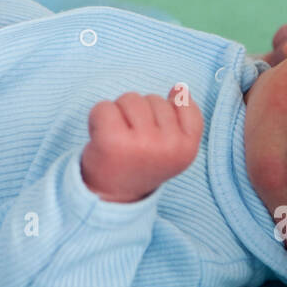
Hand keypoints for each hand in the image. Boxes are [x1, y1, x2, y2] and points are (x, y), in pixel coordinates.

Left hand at [80, 85, 204, 202]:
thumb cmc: (141, 163)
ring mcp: (141, 142)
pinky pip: (104, 107)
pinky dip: (98, 118)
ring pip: (130, 99)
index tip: (153, 136)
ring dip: (119, 114)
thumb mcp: (173, 146)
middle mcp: (168, 146)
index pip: (184, 103)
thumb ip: (183, 119)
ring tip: (119, 139)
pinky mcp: (112, 139)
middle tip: (133, 142)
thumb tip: (179, 89)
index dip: (163, 113)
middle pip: (153, 99)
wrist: (112, 197)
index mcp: (187, 148)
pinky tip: (101, 138)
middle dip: (139, 114)